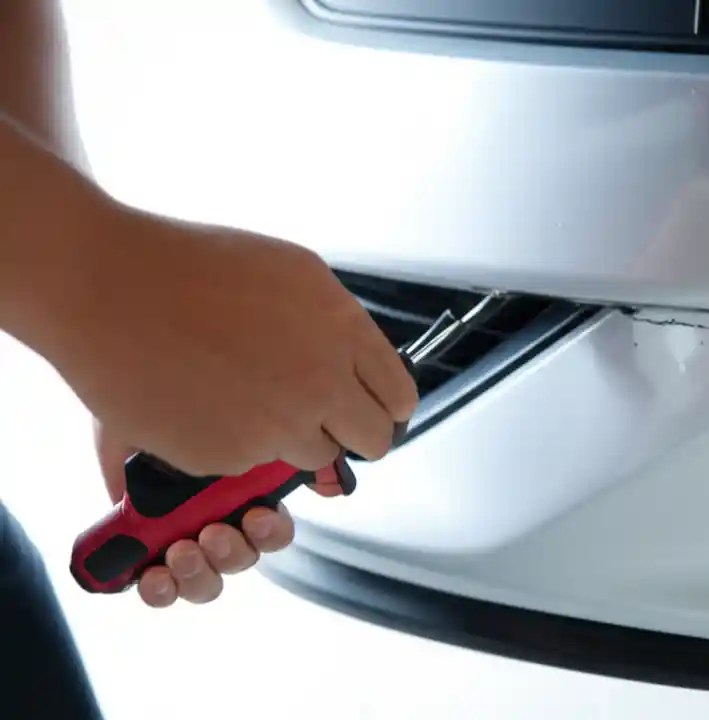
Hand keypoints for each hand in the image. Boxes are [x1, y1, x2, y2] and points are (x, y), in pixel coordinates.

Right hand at [40, 200, 417, 476]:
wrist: (105, 286)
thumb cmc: (192, 268)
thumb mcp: (293, 273)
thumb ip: (337, 327)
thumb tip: (360, 370)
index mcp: (342, 332)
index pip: (398, 398)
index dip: (385, 406)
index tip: (371, 407)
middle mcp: (320, 384)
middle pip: (371, 441)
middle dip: (350, 432)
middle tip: (320, 417)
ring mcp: (275, 425)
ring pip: (311, 457)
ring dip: (289, 437)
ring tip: (244, 394)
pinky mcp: (226, 456)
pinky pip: (249, 464)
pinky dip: (233, 444)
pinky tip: (203, 401)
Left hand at [95, 421, 346, 607]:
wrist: (119, 403)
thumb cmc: (174, 409)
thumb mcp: (226, 423)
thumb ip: (276, 450)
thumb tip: (327, 472)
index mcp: (243, 496)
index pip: (274, 530)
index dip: (270, 532)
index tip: (256, 517)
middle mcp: (218, 522)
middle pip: (244, 558)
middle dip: (233, 551)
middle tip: (213, 532)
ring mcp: (183, 543)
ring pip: (208, 582)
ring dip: (199, 573)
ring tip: (179, 551)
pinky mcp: (143, 558)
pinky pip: (161, 591)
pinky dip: (161, 590)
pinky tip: (153, 573)